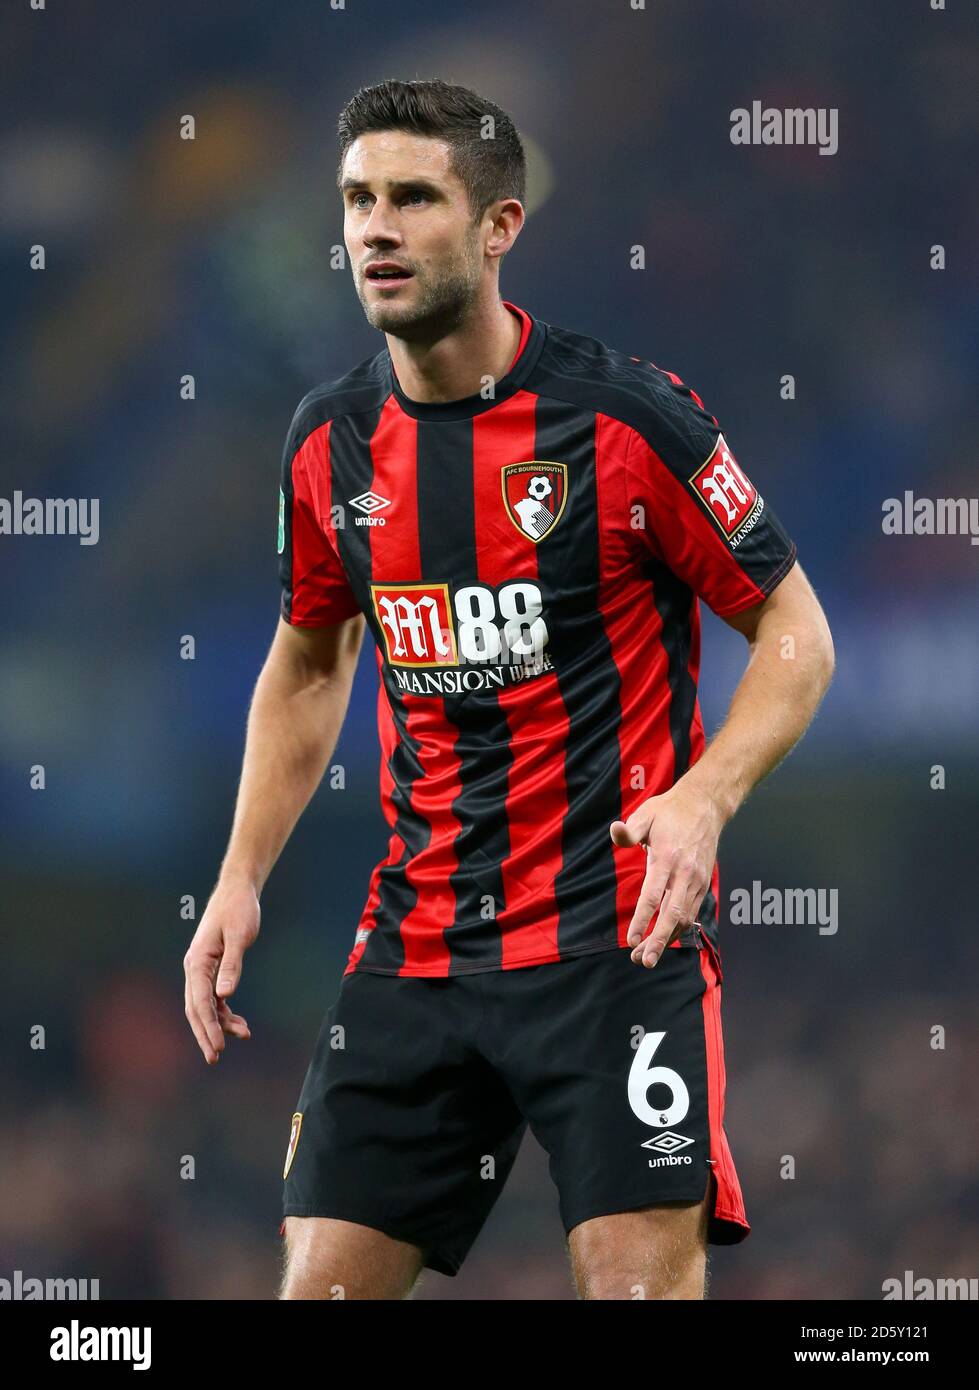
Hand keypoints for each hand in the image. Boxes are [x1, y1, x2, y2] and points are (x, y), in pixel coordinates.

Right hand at [183, 878, 259, 1062]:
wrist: (237, 891)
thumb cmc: (238, 910)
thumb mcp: (240, 936)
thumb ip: (232, 965)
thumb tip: (224, 995)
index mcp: (197, 962)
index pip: (200, 1002)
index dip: (208, 1027)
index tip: (218, 1047)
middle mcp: (194, 968)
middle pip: (195, 1009)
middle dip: (205, 1034)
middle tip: (215, 1059)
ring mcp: (201, 969)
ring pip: (205, 1006)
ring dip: (219, 1024)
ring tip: (243, 1035)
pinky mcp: (211, 968)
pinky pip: (213, 997)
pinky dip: (224, 1012)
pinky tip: (238, 1022)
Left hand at [610, 781, 723, 967]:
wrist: (706, 806)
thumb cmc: (669, 811)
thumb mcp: (646, 814)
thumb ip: (630, 830)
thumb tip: (614, 831)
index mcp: (667, 857)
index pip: (653, 895)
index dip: (642, 920)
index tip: (630, 940)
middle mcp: (685, 873)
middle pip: (672, 914)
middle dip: (658, 941)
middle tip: (642, 961)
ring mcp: (696, 880)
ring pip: (684, 918)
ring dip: (667, 940)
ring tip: (647, 957)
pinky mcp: (702, 884)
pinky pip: (691, 912)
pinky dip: (679, 929)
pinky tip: (665, 939)